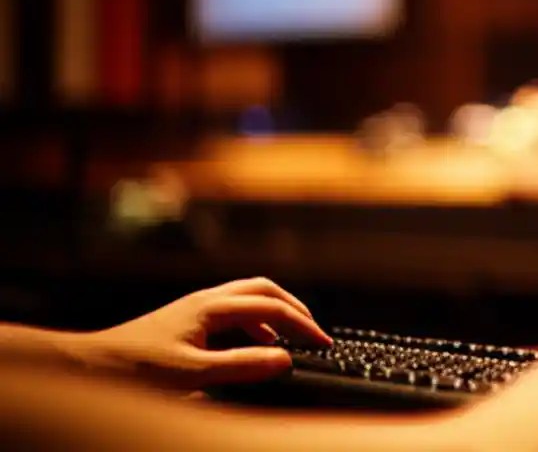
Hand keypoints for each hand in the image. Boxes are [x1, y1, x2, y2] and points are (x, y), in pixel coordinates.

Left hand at [79, 277, 330, 389]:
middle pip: (264, 289)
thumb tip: (284, 360)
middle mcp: (206, 301)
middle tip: (314, 331)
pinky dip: (255, 324)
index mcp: (212, 308)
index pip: (272, 308)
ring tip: (291, 338)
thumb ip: (241, 367)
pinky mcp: (188, 320)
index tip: (322, 343)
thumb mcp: (192, 374)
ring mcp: (196, 308)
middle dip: (295, 307)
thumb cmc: (133, 369)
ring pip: (248, 297)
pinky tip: (254, 347)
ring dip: (275, 313)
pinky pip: (234, 311)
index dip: (302, 325)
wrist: (89, 366)